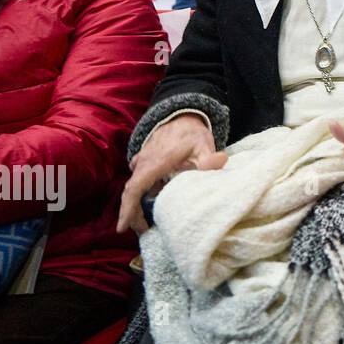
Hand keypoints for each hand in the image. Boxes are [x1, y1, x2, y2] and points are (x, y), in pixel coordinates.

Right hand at [117, 113, 226, 233]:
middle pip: (131, 192)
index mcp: (154, 163)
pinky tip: (154, 200)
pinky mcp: (145, 159)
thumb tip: (220, 163)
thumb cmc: (192, 132)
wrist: (183, 114)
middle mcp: (144, 162)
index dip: (127, 209)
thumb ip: (209, 159)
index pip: (134, 189)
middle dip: (132, 213)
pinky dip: (143, 191)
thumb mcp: (203, 145)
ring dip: (137, 203)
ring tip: (147, 221)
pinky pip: (140, 178)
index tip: (122, 227)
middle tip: (142, 229)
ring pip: (135, 186)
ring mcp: (143, 160)